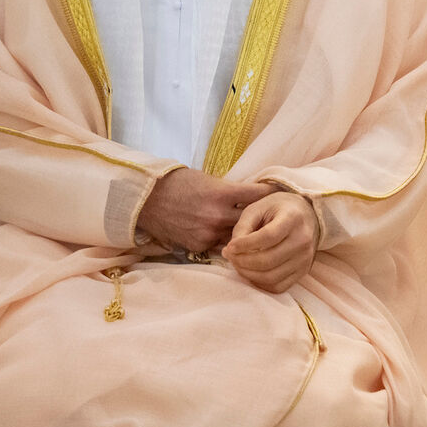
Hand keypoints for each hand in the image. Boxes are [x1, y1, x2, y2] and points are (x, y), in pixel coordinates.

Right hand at [135, 168, 274, 254]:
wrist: (148, 199)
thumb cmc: (179, 183)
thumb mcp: (209, 180)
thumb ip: (230, 191)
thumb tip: (252, 196)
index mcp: (223, 193)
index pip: (259, 195)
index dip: (270, 194)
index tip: (279, 194)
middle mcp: (218, 215)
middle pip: (252, 220)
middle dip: (261, 219)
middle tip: (274, 217)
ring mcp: (208, 233)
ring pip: (238, 236)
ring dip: (245, 234)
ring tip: (256, 232)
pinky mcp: (198, 246)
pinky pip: (219, 245)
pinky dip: (225, 241)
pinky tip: (231, 239)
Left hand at [222, 191, 318, 293]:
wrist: (306, 215)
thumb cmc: (277, 210)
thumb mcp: (257, 208)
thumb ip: (243, 227)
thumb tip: (231, 251)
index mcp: (293, 218)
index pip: (267, 237)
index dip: (244, 245)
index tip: (229, 246)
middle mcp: (303, 239)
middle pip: (268, 260)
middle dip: (241, 261)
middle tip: (230, 255)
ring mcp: (305, 258)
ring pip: (271, 277)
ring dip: (247, 273)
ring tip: (238, 263)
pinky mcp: (303, 271)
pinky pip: (278, 286)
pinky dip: (260, 283)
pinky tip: (251, 271)